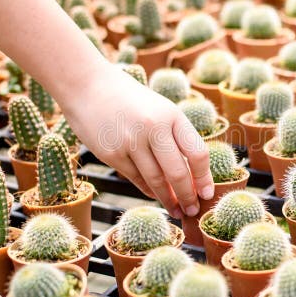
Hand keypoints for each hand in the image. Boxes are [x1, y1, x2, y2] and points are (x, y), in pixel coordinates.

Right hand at [60, 62, 213, 218]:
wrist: (88, 85)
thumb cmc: (131, 100)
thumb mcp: (160, 109)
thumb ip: (176, 137)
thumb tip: (193, 176)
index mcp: (172, 115)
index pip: (197, 153)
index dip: (204, 178)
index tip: (208, 194)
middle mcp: (153, 128)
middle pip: (177, 173)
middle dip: (187, 196)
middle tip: (193, 211)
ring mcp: (130, 142)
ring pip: (155, 180)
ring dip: (167, 199)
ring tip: (176, 210)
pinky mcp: (111, 153)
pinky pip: (135, 178)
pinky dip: (147, 190)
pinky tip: (155, 196)